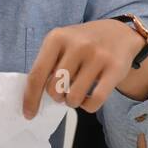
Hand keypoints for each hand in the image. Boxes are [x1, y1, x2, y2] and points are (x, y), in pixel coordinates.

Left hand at [23, 19, 145, 118]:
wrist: (118, 33)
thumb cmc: (83, 44)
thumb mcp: (61, 44)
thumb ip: (47, 65)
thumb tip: (32, 97)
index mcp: (57, 38)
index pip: (37, 75)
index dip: (31, 98)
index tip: (29, 113)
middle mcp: (77, 45)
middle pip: (54, 89)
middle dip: (57, 96)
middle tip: (64, 91)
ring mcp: (97, 56)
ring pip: (74, 97)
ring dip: (72, 102)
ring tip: (76, 92)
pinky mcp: (115, 68)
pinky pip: (95, 101)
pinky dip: (88, 106)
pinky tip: (88, 98)